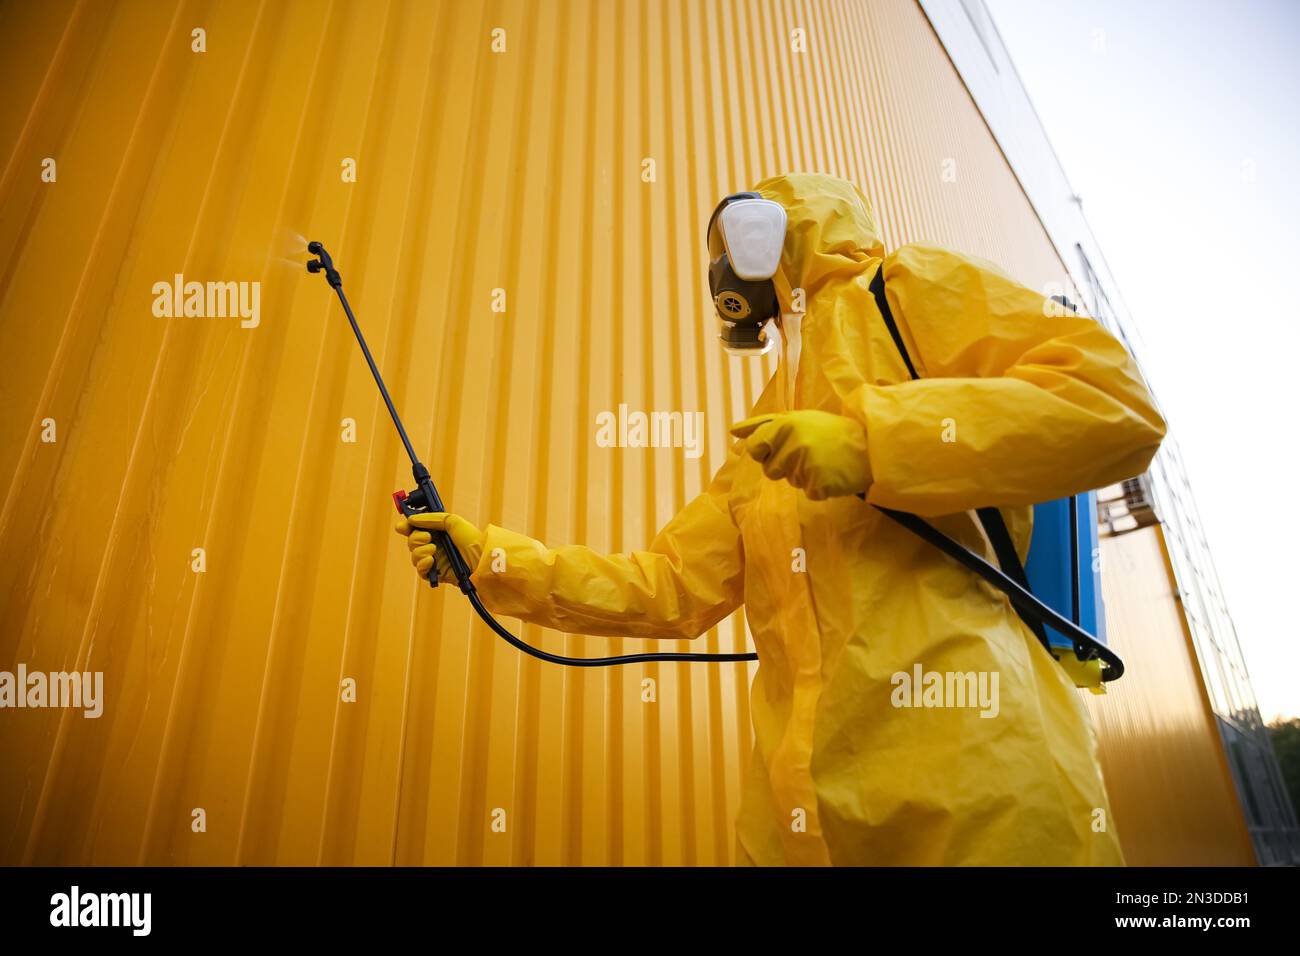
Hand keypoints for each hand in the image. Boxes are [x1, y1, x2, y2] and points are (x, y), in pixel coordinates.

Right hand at [394, 512, 484, 582]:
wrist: (481, 559)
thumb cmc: (471, 539)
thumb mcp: (452, 521)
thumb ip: (431, 519)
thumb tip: (411, 519)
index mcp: (438, 532)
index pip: (416, 529)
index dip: (407, 528)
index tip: (402, 527)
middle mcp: (435, 545)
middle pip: (412, 542)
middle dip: (416, 538)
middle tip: (428, 538)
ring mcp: (436, 560)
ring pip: (415, 556)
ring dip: (420, 551)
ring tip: (433, 550)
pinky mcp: (437, 574)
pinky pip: (421, 571)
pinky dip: (422, 565)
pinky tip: (430, 560)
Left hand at [730, 410, 871, 500]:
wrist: (868, 445)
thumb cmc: (827, 432)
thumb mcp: (796, 419)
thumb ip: (763, 425)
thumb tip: (733, 431)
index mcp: (784, 425)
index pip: (754, 447)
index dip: (765, 451)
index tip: (782, 446)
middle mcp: (791, 443)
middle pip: (769, 470)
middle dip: (785, 465)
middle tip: (808, 452)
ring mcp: (804, 465)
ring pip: (789, 481)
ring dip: (803, 475)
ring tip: (822, 460)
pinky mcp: (817, 484)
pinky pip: (808, 492)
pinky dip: (818, 486)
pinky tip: (831, 472)